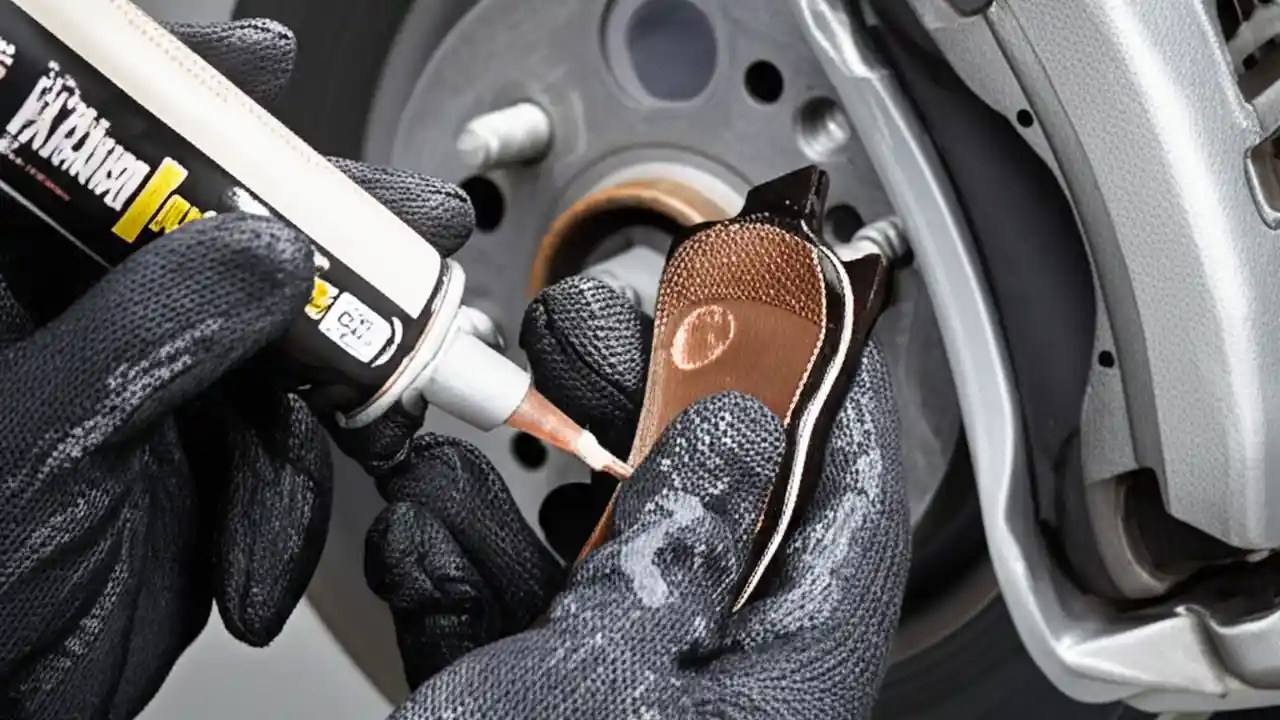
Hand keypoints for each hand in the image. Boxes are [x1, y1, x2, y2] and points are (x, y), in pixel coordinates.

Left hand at [0, 19, 471, 719]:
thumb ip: (153, 335)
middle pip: (209, 230)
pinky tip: (260, 552)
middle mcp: (83, 321)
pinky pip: (281, 447)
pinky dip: (293, 502)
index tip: (256, 61)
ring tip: (389, 392)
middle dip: (319, 232)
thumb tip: (269, 250)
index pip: (81, 151)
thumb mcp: (42, 449)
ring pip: (274, 346)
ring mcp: (147, 389)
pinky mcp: (197, 457)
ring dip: (333, 395)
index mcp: (9, 287)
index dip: (170, 87)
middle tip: (404, 218)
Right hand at [365, 276, 909, 717]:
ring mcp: (608, 698)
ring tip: (496, 404)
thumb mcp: (602, 686)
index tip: (803, 295)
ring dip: (536, 470)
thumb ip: (673, 551)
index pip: (844, 507)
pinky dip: (461, 555)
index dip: (828, 390)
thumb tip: (734, 432)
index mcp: (778, 684)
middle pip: (709, 506)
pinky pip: (506, 608)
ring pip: (597, 547)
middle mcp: (706, 687)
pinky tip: (425, 520)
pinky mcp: (520, 705)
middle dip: (646, 404)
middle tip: (607, 330)